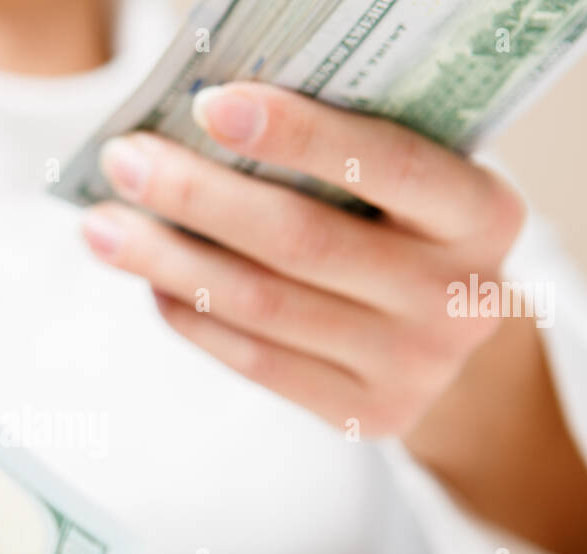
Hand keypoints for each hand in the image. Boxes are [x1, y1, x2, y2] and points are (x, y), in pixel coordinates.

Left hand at [80, 82, 527, 438]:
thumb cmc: (406, 229)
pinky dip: (195, 318)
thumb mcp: (402, 185)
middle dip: (199, 198)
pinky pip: (257, 363)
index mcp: (483, 214)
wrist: (452, 334)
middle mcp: (459, 297)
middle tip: (124, 162)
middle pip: (303, 242)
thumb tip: (205, 116)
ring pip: (265, 307)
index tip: (209, 105)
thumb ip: (336, 154)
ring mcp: (416, 367)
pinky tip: (152, 282)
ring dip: (169, 263)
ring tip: (104, 228)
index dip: (298, 134)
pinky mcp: (368, 415)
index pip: (387, 164)